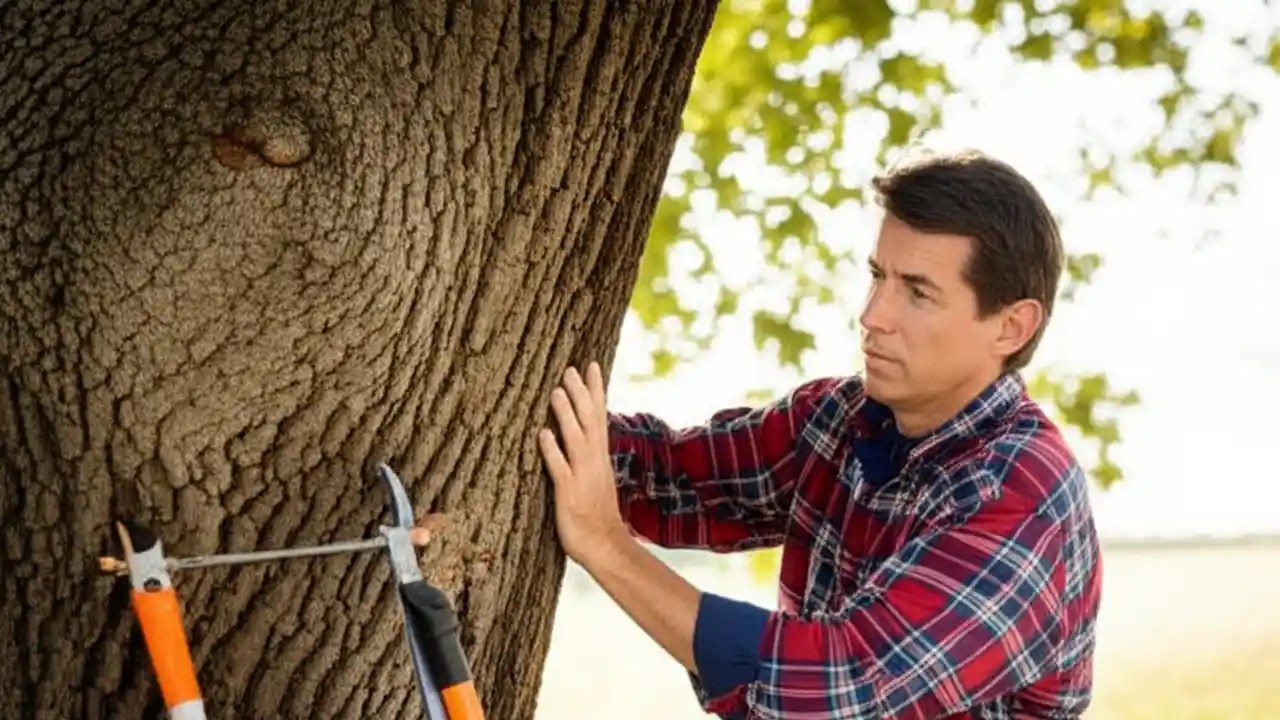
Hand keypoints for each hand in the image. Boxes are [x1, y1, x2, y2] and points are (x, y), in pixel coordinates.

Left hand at [538, 362, 628, 563]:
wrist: (605, 545)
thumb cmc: (596, 514)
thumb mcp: (595, 478)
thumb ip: (587, 455)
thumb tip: (580, 434)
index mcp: (599, 456)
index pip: (599, 416)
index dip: (596, 390)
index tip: (592, 365)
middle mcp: (593, 461)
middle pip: (589, 421)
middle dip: (580, 393)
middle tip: (569, 369)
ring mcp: (582, 476)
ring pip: (575, 438)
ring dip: (566, 414)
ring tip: (556, 390)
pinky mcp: (569, 493)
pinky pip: (560, 468)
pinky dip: (552, 450)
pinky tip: (543, 434)